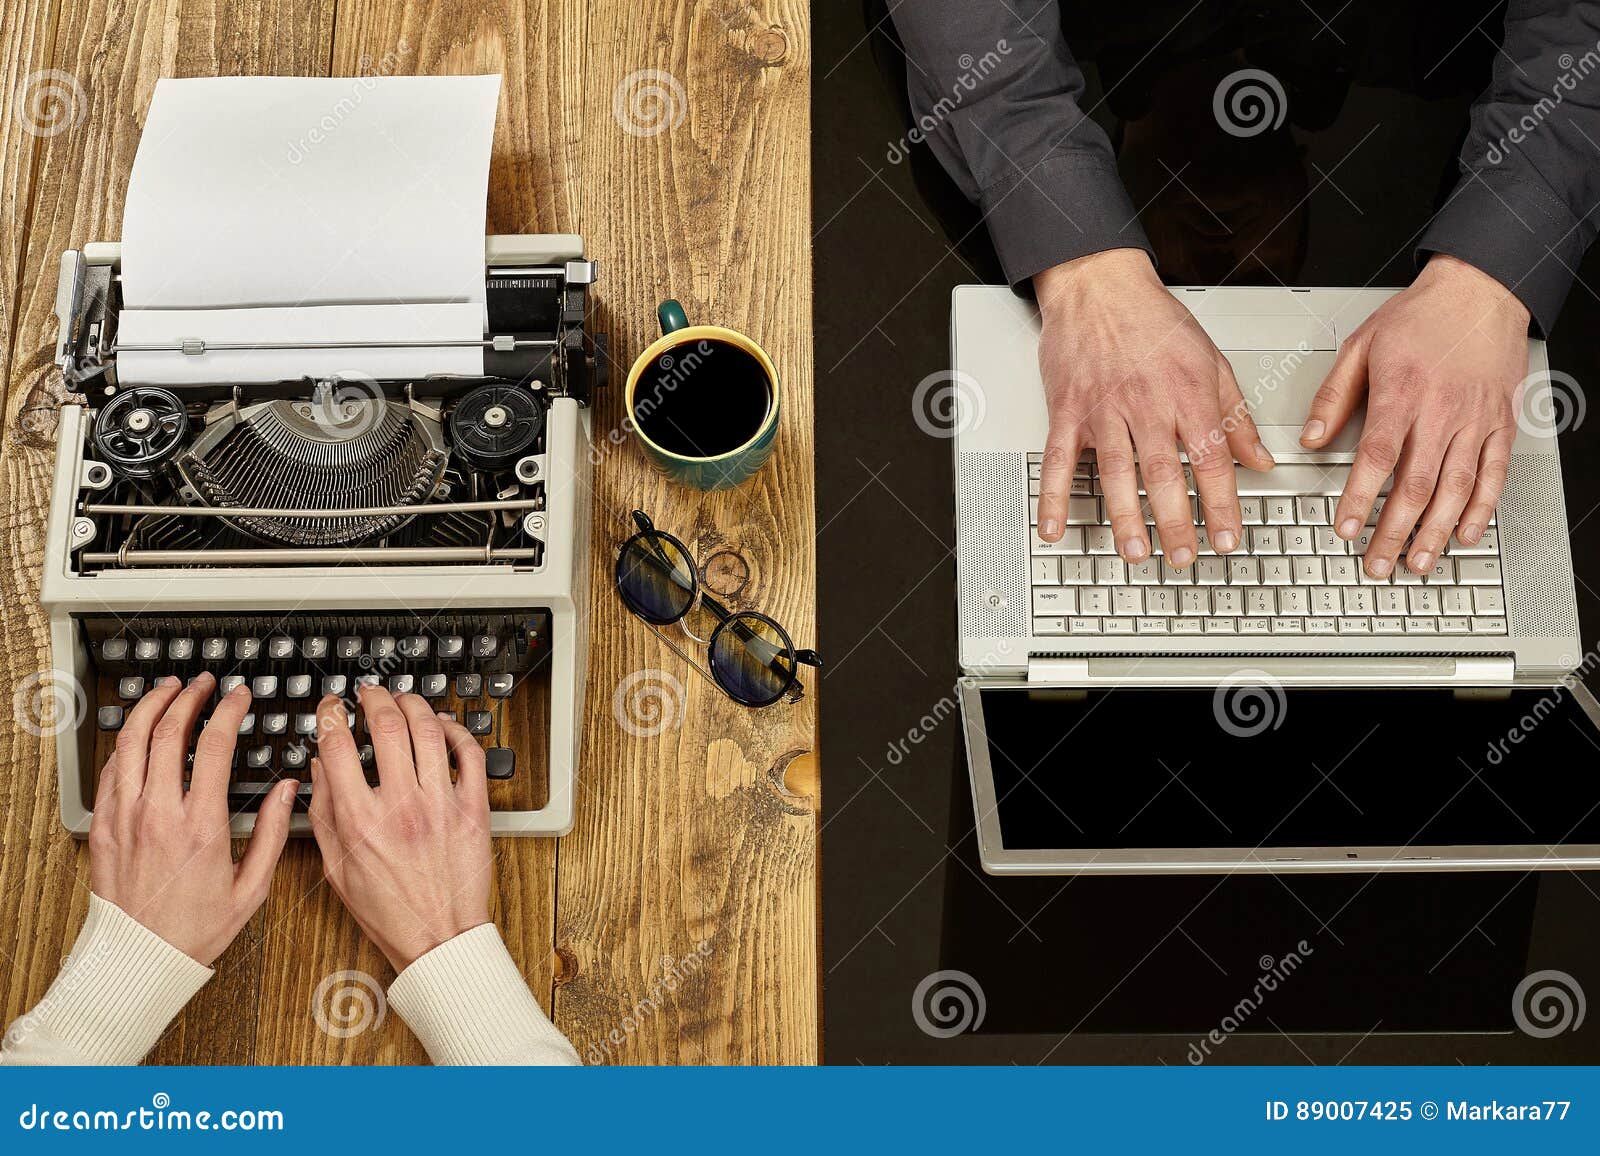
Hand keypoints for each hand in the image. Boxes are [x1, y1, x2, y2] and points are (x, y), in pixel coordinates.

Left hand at [89, 672, 294, 964]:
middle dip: (187, 697)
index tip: (237, 696)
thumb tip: (288, 790)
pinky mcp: (104, 827)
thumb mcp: (252, 887)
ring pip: (130, 742)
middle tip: (202, 684)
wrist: (139, 958)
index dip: (227, 710)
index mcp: (200, 825)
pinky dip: (125, 742)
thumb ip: (272, 832)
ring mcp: (125, 817)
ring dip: (149, 707)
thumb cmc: (195, 929)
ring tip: (166, 691)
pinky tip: (138, 734)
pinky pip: (110, 771)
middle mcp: (158, 814)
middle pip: (166, 731)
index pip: (213, 746)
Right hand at [307, 685, 491, 970]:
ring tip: (404, 700)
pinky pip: (469, 755)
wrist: (438, 936)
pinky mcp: (474, 809)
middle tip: (370, 694)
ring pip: (429, 731)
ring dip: (414, 706)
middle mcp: (401, 807)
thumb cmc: (388, 909)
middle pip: (387, 727)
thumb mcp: (337, 866)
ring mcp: (441, 805)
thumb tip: (318, 766)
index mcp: (360, 821)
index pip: (336, 747)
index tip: (333, 707)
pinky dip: (456, 731)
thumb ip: (324, 812)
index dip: (331, 716)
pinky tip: (443, 726)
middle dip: (375, 699)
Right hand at [1033, 248, 1274, 565]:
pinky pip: (1058, 459)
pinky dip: (1052, 496)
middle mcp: (1146, 404)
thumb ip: (1235, 415)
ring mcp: (1103, 409)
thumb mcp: (1211, 360)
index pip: (1211, 458)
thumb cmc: (1154, 320)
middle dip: (1176, 521)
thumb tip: (1260, 458)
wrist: (1100, 284)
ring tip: (1136, 551)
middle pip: (1164, 472)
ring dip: (1125, 516)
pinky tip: (1052, 526)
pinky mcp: (1067, 411)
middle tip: (1184, 558)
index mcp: (1187, 393)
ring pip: (1116, 471)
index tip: (1228, 537)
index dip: (1222, 503)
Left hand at [1300, 253, 1528, 576]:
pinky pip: (1494, 474)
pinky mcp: (1501, 423)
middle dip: (1394, 531)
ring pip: (1456, 488)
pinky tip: (1465, 534)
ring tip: (1417, 562)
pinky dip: (1482, 508)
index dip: (1360, 497)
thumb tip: (1309, 438)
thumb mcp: (1361, 345)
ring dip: (1436, 532)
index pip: (1377, 456)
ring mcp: (1476, 420)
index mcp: (1402, 392)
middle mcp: (1442, 411)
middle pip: (1416, 484)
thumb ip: (1333, 396)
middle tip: (1376, 563)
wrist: (1482, 290)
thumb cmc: (1420, 316)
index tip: (1346, 528)